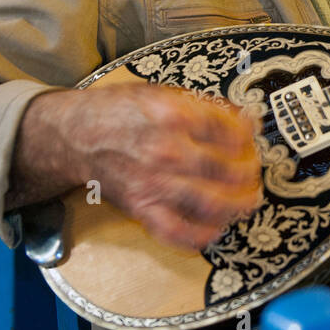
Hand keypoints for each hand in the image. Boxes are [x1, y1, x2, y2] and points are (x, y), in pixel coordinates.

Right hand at [16, 83, 262, 249]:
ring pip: (209, 202)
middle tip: (255, 171)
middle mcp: (165, 150)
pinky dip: (200, 236)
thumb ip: (204, 106)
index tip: (253, 137)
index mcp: (172, 116)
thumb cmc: (118, 111)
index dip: (247, 136)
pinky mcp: (142, 207)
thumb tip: (245, 118)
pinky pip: (176, 231)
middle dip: (248, 172)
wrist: (74, 136)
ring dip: (237, 205)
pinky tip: (216, 230)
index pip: (226, 131)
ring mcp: (154, 182)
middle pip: (224, 168)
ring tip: (249, 202)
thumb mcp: (160, 93)